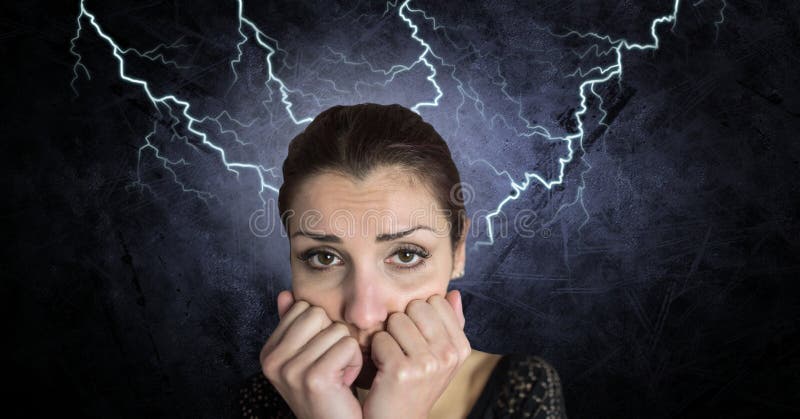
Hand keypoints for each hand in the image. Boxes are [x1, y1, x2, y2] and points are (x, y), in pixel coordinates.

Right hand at [260, 290, 363, 418]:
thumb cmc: (327, 393)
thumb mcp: (305, 357)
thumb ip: (293, 326)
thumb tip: (286, 294)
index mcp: (268, 352)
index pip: (302, 307)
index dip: (320, 328)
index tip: (318, 356)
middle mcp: (273, 361)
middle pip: (317, 314)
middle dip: (333, 336)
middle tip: (331, 365)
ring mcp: (291, 370)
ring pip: (336, 329)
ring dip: (347, 352)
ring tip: (338, 375)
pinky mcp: (314, 378)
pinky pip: (348, 345)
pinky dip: (355, 362)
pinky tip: (346, 382)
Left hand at [362, 290, 470, 418]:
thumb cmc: (415, 385)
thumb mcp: (439, 356)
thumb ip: (450, 324)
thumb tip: (454, 293)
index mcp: (460, 348)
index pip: (436, 301)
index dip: (419, 316)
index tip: (417, 340)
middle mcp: (448, 355)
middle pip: (416, 306)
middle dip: (403, 323)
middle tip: (402, 348)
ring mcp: (427, 364)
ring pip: (396, 319)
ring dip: (388, 337)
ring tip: (392, 358)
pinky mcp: (402, 371)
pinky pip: (381, 338)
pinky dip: (374, 351)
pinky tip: (382, 369)